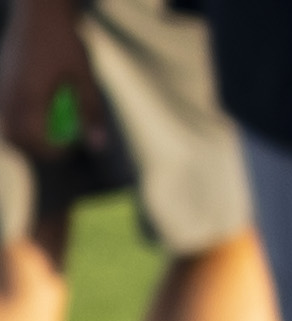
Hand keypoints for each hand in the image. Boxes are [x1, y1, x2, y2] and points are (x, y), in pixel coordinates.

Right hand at [0, 0, 93, 166]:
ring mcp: (1, 87)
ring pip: (6, 126)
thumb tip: (98, 146)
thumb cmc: (65, 44)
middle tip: (58, 148)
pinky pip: (4, 111)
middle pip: (15, 138)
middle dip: (36, 148)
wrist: (39, 14)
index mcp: (28, 97)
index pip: (31, 140)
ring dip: (26, 135)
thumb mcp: (85, 79)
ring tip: (49, 132)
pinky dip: (19, 120)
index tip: (68, 151)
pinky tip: (37, 114)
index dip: (50, 152)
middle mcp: (8, 94)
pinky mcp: (0, 80)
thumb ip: (90, 113)